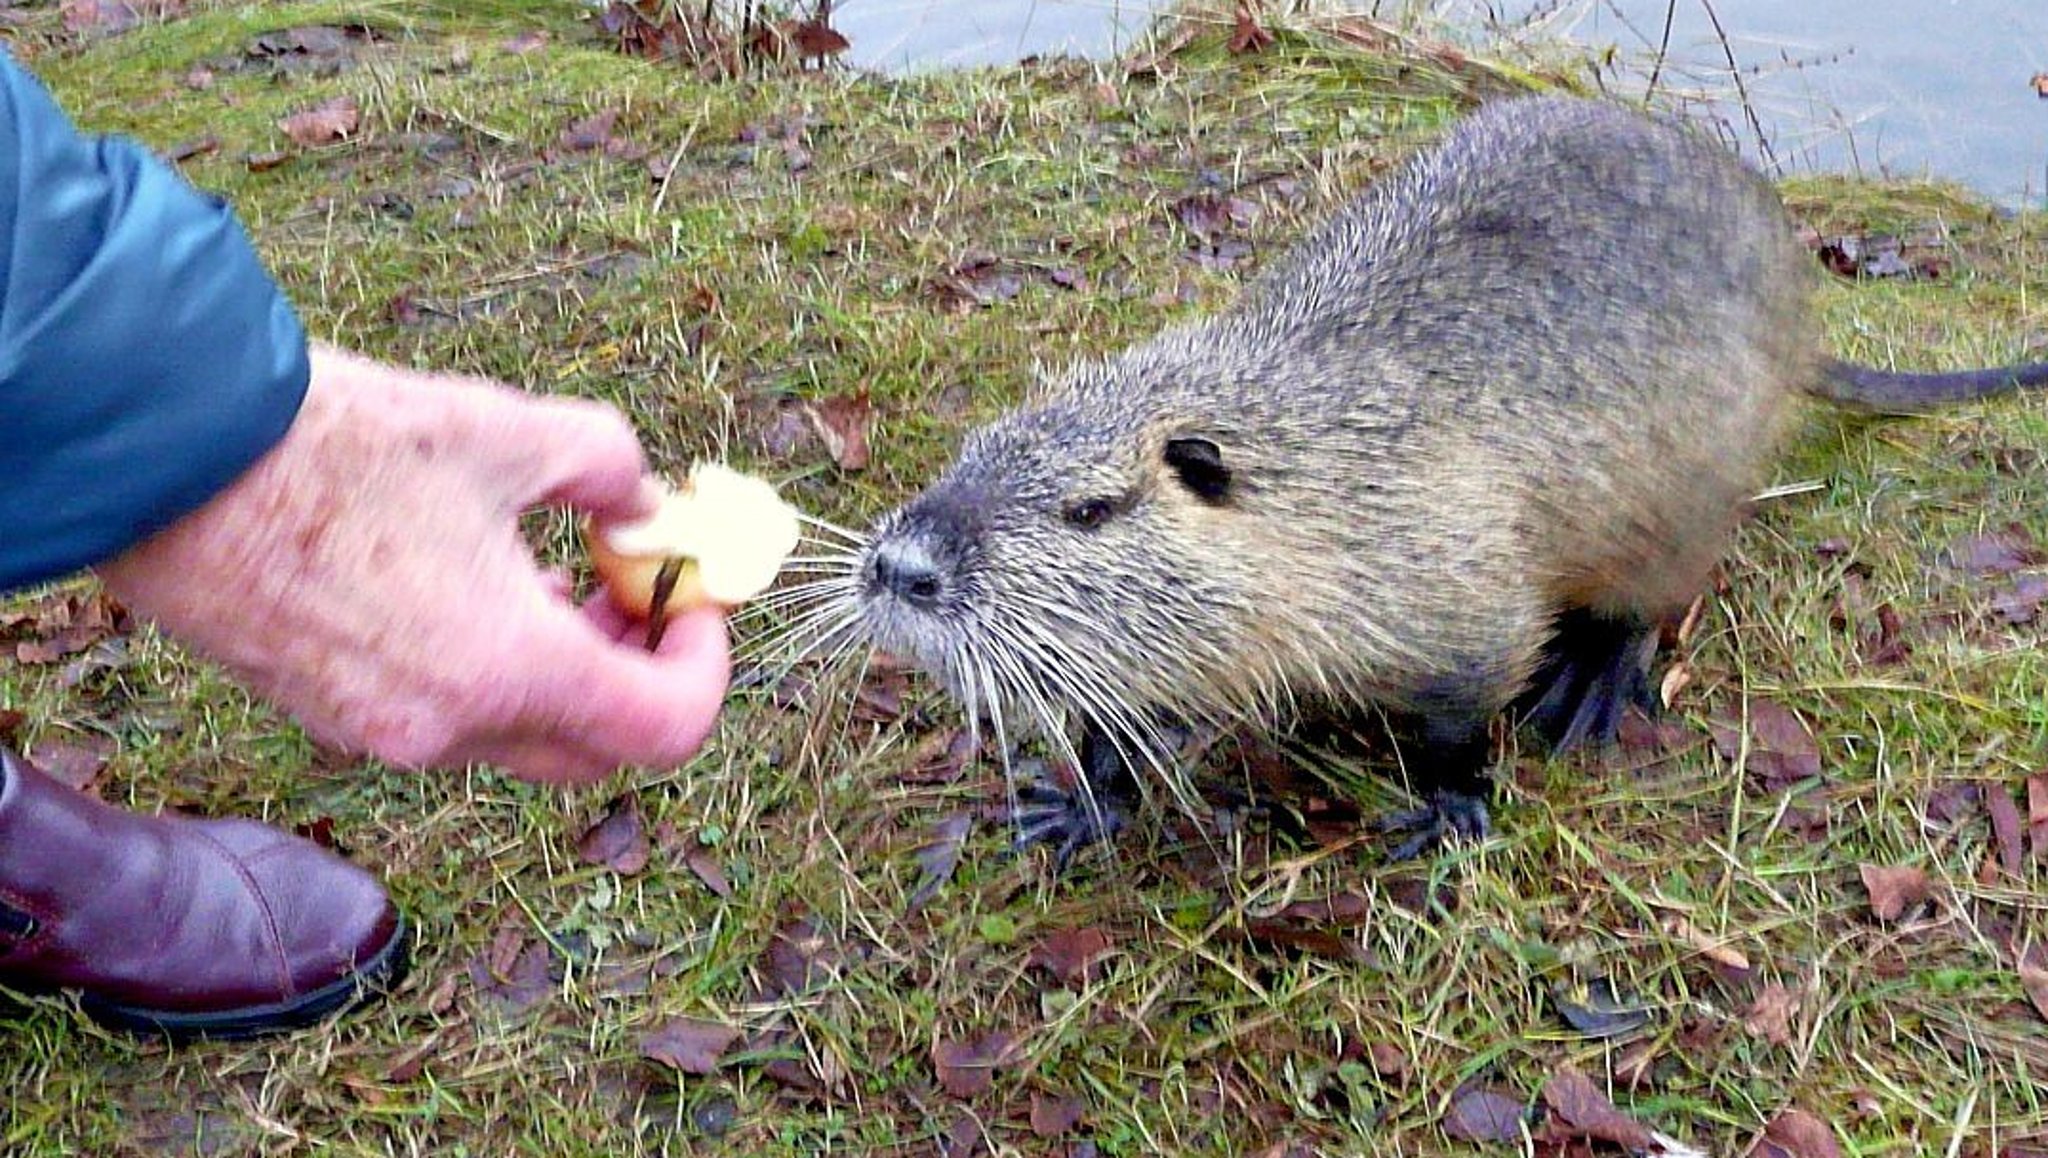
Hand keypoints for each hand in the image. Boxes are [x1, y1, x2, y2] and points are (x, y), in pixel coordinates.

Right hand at [95, 345, 730, 782]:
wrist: (167, 460)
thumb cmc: (337, 440)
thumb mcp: (508, 430)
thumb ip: (611, 468)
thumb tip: (648, 507)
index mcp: (508, 669)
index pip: (665, 729)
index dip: (705, 666)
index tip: (694, 599)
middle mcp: (447, 729)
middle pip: (598, 747)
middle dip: (638, 672)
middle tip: (634, 589)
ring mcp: (381, 734)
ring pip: (518, 734)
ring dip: (562, 668)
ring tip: (552, 571)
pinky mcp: (329, 716)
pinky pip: (446, 719)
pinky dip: (488, 670)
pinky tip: (468, 584)